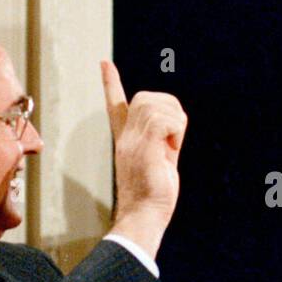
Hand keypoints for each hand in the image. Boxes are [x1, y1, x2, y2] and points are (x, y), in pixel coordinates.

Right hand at [102, 60, 186, 259]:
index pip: (115, 106)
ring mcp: (132, 141)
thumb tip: (173, 128)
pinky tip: (173, 150)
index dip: (111, 84)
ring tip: (172, 147)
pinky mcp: (143, 147)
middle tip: (174, 139)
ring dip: (175, 123)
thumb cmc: (153, 198)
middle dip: (169, 108)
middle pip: (145, 98)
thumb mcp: (158, 163)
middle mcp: (125, 137)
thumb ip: (161, 143)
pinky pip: (165, 120)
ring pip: (156, 106)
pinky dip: (177, 131)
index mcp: (126, 140)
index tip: (105, 64)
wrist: (144, 217)